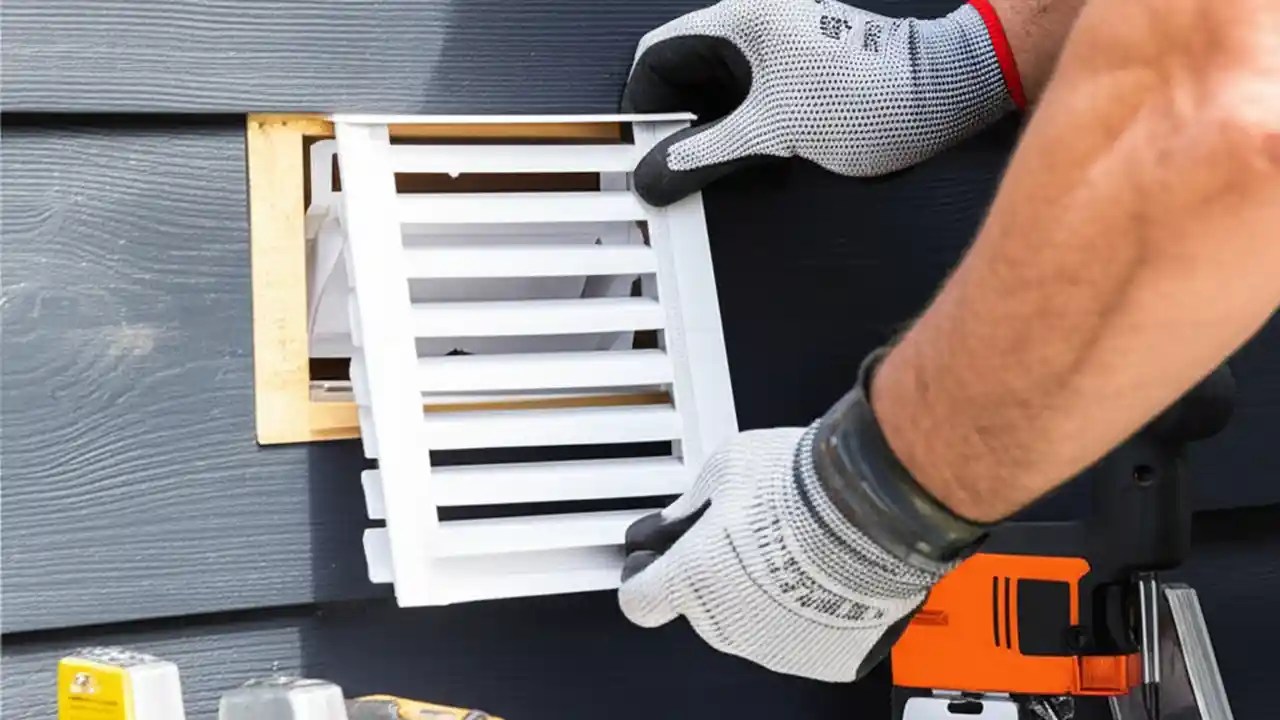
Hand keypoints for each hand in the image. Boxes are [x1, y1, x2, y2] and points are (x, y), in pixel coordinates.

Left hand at [618, 424, 946, 682]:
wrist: (874, 509)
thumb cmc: (800, 487)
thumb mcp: (722, 471)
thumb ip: (689, 508)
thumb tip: (672, 523)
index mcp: (690, 581)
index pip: (640, 601)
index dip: (646, 578)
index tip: (653, 563)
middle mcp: (726, 625)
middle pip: (705, 608)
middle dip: (718, 576)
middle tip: (752, 536)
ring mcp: (776, 648)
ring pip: (755, 626)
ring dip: (766, 597)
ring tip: (800, 552)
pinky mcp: (824, 661)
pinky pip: (806, 639)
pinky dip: (813, 616)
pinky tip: (829, 578)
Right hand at [622, 0, 1020, 205]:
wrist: (942, 95)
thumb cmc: (873, 96)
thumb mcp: (770, 135)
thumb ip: (703, 156)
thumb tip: (657, 174)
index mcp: (740, 20)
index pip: (657, 54)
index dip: (644, 105)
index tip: (645, 146)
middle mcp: (756, 20)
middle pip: (683, 69)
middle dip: (676, 121)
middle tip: (676, 163)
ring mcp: (779, 40)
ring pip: (716, 85)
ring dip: (709, 127)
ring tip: (716, 164)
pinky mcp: (799, 64)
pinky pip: (748, 91)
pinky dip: (738, 124)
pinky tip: (749, 154)